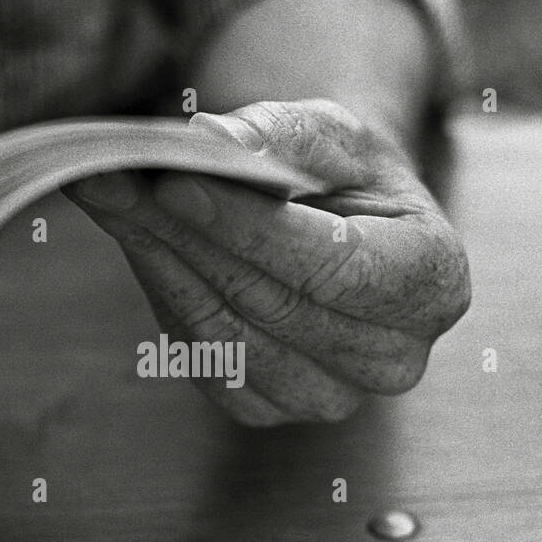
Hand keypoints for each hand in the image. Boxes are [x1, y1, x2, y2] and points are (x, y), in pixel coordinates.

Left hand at [64, 98, 469, 425]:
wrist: (337, 225)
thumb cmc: (342, 175)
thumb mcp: (330, 132)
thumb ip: (280, 135)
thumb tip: (210, 143)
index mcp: (433, 283)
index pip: (334, 266)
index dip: (248, 228)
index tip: (173, 183)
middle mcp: (393, 358)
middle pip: (271, 302)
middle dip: (186, 236)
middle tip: (111, 179)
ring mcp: (331, 396)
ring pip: (226, 334)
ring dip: (160, 261)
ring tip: (108, 197)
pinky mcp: (270, 409)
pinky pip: (202, 357)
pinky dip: (162, 294)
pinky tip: (137, 241)